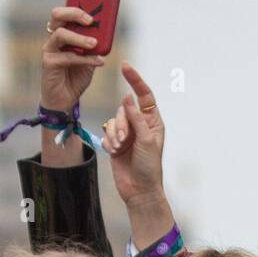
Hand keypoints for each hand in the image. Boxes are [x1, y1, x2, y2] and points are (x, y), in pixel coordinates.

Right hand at [40, 0, 104, 113]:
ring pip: (60, 33)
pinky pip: (67, 56)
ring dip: (80, 37)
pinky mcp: (49, 63)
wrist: (66, 99)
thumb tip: (107, 24)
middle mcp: (55, 34)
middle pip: (58, 13)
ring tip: (95, 44)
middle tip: (90, 18)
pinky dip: (85, 59)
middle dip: (74, 11)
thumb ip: (97, 38)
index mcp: (66, 28)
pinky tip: (98, 62)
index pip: (67, 2)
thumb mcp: (92, 53)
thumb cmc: (78, 74)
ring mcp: (50, 48)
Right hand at [101, 65, 166, 207]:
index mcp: (152, 121)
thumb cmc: (149, 166)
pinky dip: (108, 143)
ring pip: (113, 121)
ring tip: (119, 148)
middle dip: (121, 124)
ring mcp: (126, 134)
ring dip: (114, 135)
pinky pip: (106, 134)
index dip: (135, 80)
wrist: (139, 189)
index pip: (144, 95)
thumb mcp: (146, 140)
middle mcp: (139, 125)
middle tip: (124, 140)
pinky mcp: (114, 144)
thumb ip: (136, 118)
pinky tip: (114, 153)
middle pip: (123, 110)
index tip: (125, 67)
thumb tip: (127, 96)